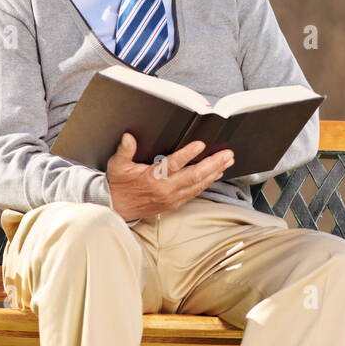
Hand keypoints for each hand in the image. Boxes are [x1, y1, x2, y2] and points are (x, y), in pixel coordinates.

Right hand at [105, 132, 234, 220]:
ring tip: (227, 161)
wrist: (117, 208)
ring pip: (198, 185)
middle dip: (213, 163)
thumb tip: (128, 137)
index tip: (201, 144)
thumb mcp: (117, 165)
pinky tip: (216, 174)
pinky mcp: (175, 203)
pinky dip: (208, 182)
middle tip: (227, 154)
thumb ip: (124, 150)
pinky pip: (195, 192)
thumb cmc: (119, 185)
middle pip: (194, 175)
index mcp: (153, 178)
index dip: (188, 154)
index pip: (174, 164)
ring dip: (215, 172)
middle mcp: (165, 189)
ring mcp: (172, 198)